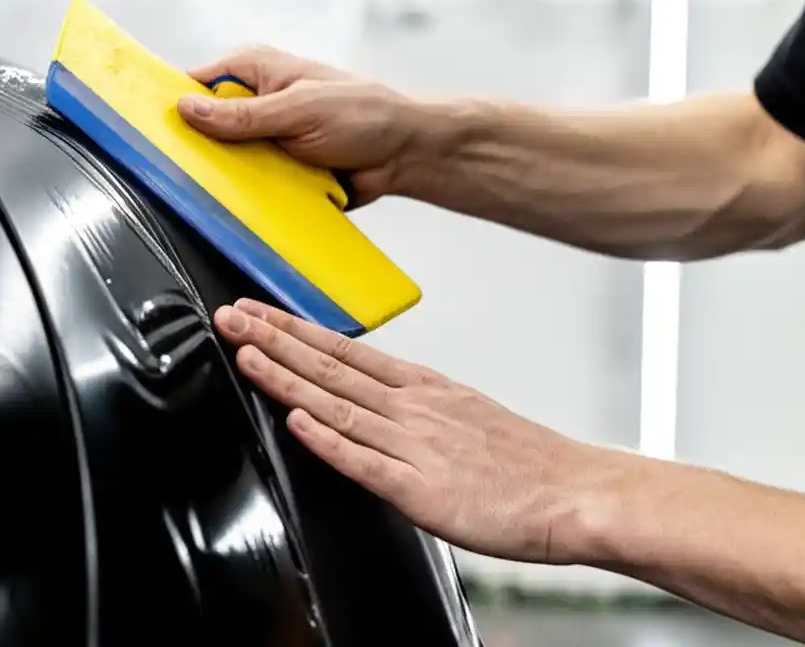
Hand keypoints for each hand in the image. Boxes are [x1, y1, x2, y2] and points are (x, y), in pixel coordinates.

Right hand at [177, 45, 439, 206]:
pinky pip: (249, 187)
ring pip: (224, 162)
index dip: (172, 105)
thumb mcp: (297, 110)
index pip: (196, 84)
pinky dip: (246, 198)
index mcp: (254, 71)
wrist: (404, 154)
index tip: (148, 130)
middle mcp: (255, 103)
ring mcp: (265, 139)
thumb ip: (241, 116)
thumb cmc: (362, 113)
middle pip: (205, 128)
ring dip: (223, 179)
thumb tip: (185, 110)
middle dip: (196, 150)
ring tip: (202, 196)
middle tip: (175, 172)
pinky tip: (233, 212)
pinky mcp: (278, 171)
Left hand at [213, 298, 629, 563]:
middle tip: (229, 315)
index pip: (344, 348)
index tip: (256, 311)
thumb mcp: (465, 411)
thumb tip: (371, 398)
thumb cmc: (525, 460)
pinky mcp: (420, 489)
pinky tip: (297, 419)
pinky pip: (365, 461)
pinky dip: (328, 439)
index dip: (293, 329)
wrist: (575, 493)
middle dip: (274, 339)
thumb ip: (414, 405)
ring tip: (246, 353)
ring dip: (286, 377)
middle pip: (330, 366)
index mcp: (423, 386)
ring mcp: (414, 445)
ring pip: (337, 404)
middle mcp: (413, 407)